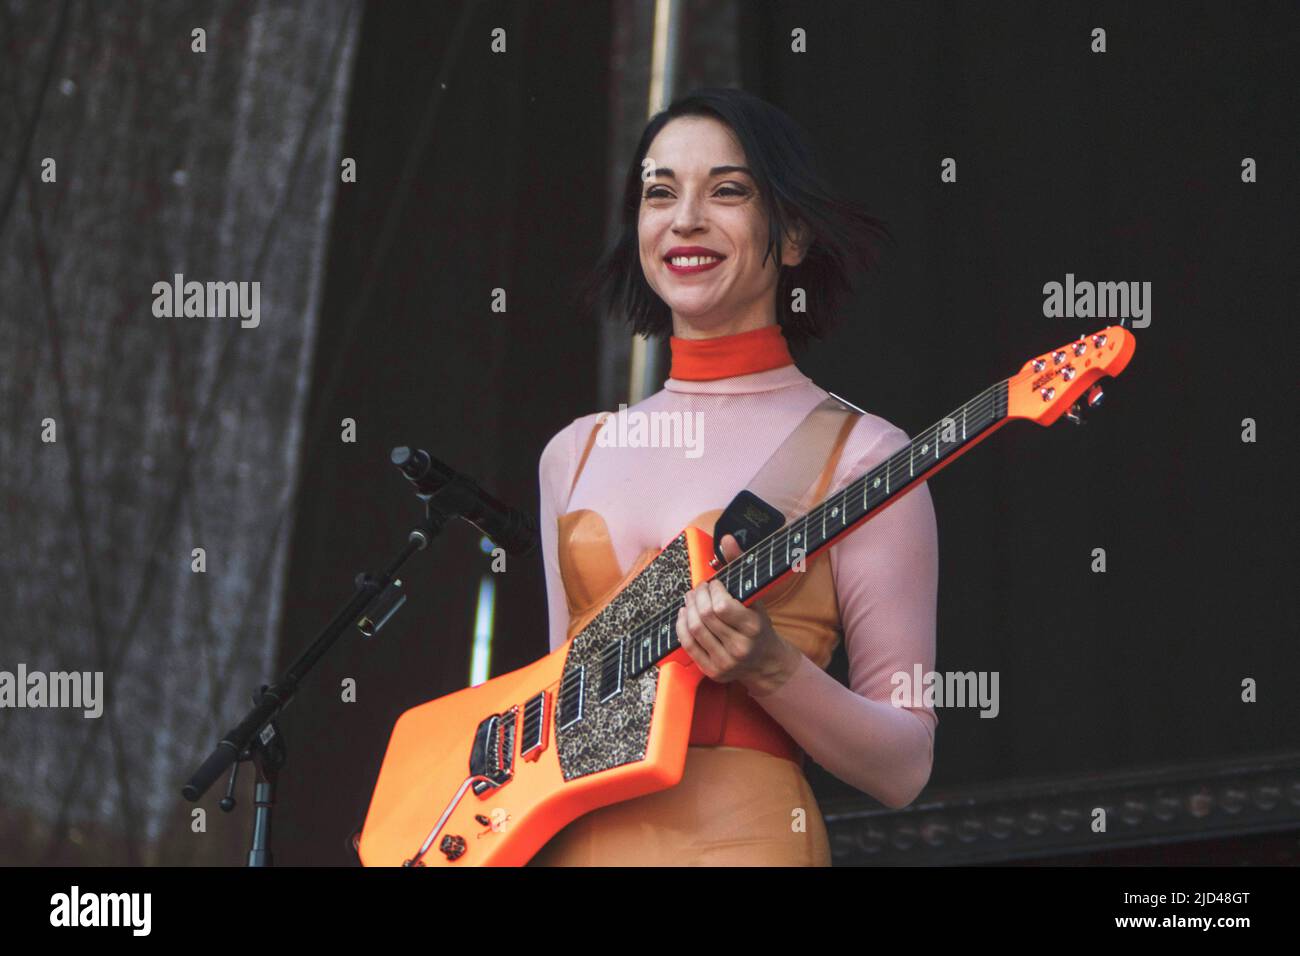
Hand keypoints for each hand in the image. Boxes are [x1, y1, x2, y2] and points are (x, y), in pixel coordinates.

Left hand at [675, 534, 803, 694]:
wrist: (765, 661)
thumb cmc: (758, 624)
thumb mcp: (754, 596)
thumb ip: (739, 565)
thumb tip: (726, 538)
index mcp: (753, 627)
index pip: (722, 606)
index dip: (712, 590)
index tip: (714, 584)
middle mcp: (740, 647)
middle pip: (705, 616)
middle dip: (697, 596)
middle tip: (699, 588)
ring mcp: (725, 662)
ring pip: (694, 629)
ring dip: (688, 608)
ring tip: (691, 598)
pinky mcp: (712, 671)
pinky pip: (688, 645)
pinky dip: (681, 625)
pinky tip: (685, 614)